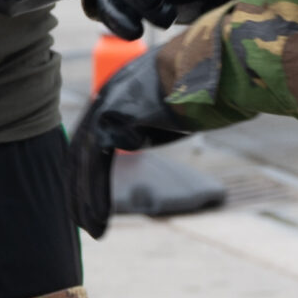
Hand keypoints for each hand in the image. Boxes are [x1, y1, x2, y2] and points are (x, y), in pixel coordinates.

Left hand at [68, 50, 191, 237]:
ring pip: (85, 162)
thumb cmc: (202, 90)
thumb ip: (142, 126)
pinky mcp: (117, 117)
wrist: (219, 67)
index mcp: (114, 93)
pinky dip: (97, 195)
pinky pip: (99, 165)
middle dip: (78, 190)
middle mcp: (105, 96)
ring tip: (92, 230)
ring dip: (85, 199)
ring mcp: (108, 104)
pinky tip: (99, 218)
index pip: (88, 139)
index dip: (84, 171)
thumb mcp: (164, 111)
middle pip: (79, 151)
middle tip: (82, 222)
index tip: (86, 197)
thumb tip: (131, 141)